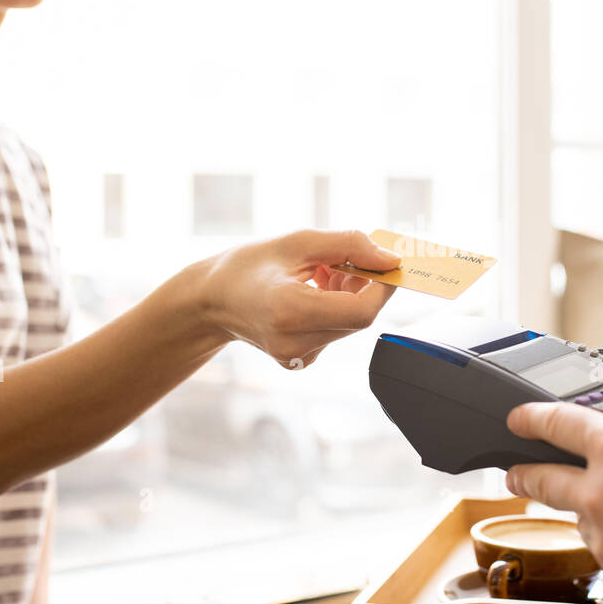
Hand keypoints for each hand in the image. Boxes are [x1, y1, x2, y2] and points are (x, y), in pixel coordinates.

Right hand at [200, 229, 398, 367]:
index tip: (385, 262)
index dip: (382, 287)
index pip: (361, 311)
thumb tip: (392, 259)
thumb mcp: (299, 241)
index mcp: (290, 311)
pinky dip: (334, 309)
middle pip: (358, 317)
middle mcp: (294, 343)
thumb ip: (350, 245)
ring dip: (348, 295)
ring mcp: (296, 357)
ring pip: (349, 324)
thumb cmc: (249, 265)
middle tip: (344, 259)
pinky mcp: (298, 362)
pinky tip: (311, 292)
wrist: (211, 299)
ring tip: (320, 273)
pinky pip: (335, 332)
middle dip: (364, 286)